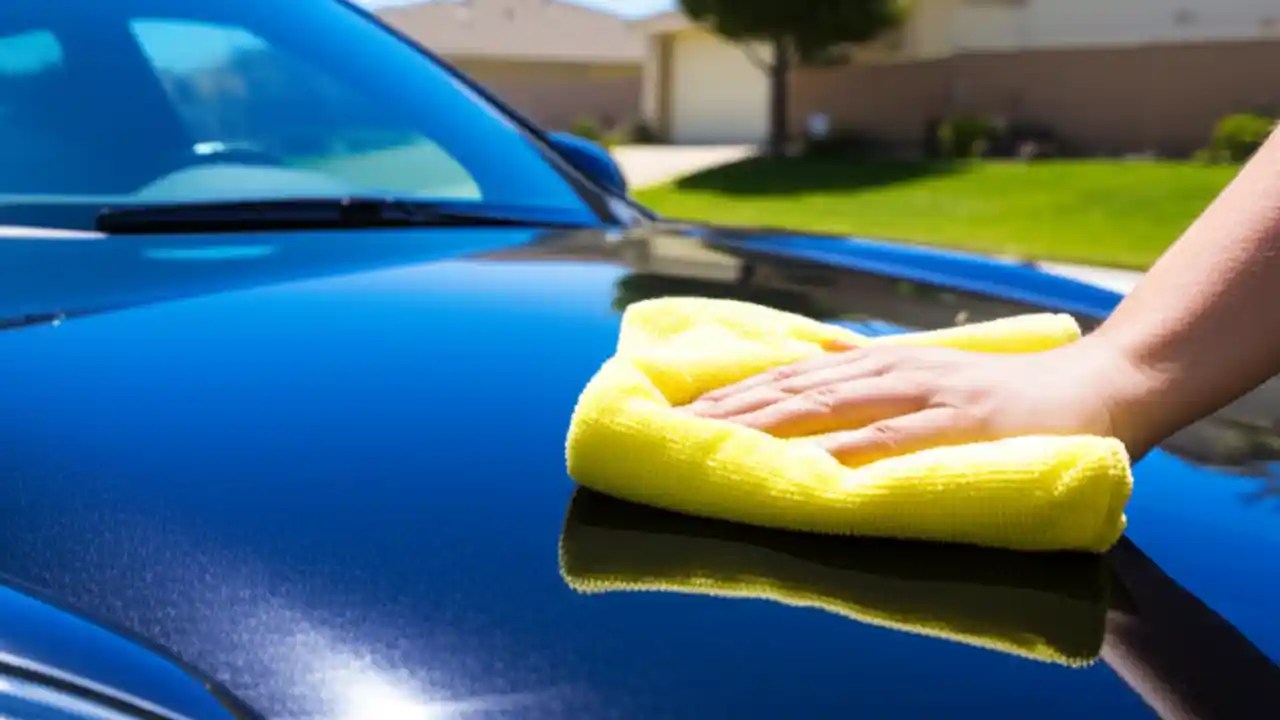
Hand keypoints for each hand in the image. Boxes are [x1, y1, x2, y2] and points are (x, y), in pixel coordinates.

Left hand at [683, 339, 1146, 465]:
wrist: (1097, 386)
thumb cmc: (1005, 398)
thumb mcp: (928, 386)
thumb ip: (876, 394)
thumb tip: (812, 404)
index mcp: (881, 362)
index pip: (791, 376)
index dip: (734, 392)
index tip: (681, 409)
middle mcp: (893, 369)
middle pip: (793, 389)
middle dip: (730, 409)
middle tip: (675, 428)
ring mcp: (926, 392)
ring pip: (829, 407)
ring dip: (767, 424)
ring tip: (715, 440)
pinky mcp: (962, 421)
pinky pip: (893, 439)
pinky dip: (846, 451)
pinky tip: (807, 465)